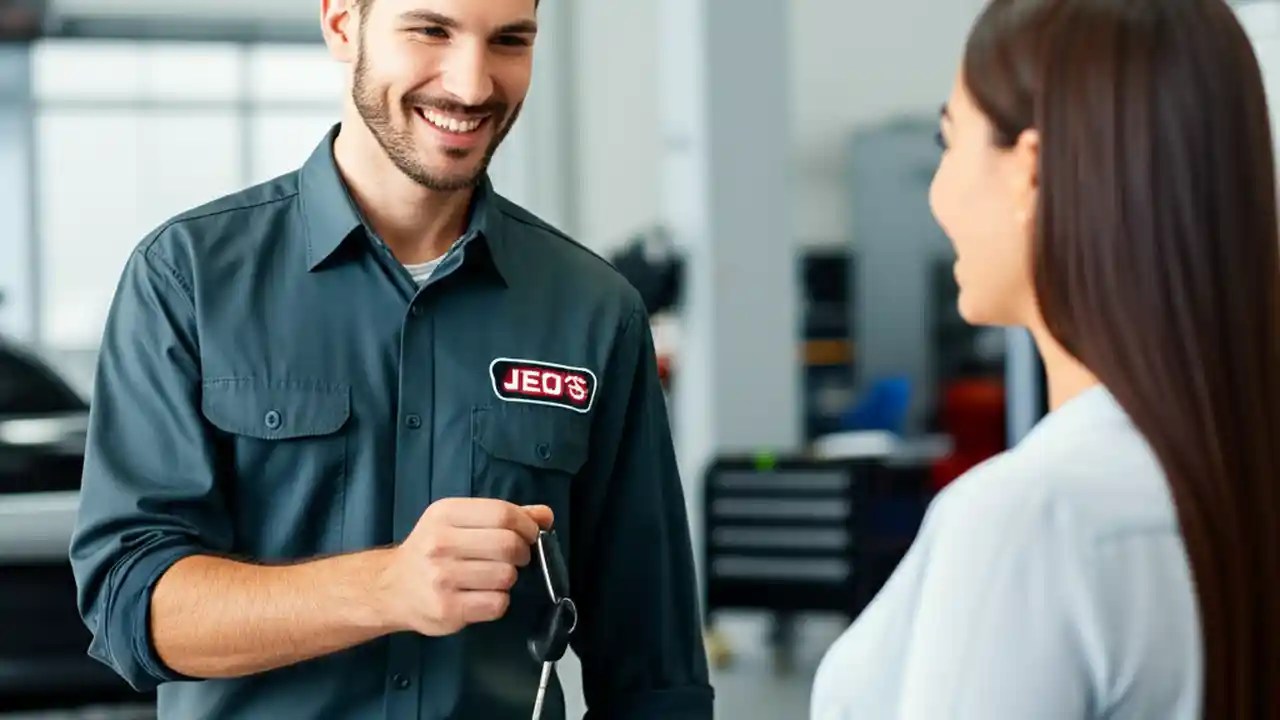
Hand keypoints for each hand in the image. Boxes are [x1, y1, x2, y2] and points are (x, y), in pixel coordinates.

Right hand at [377, 498, 553, 636]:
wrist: (390, 588)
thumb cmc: (431, 550)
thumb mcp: (459, 522)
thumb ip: (503, 516)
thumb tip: (546, 515)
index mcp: (445, 514)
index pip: (502, 513)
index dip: (527, 525)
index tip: (531, 534)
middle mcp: (440, 544)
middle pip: (508, 545)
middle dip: (522, 553)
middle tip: (516, 558)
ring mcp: (442, 578)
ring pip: (506, 576)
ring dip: (509, 578)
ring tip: (493, 577)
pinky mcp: (447, 609)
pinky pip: (497, 604)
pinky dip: (499, 601)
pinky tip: (484, 596)